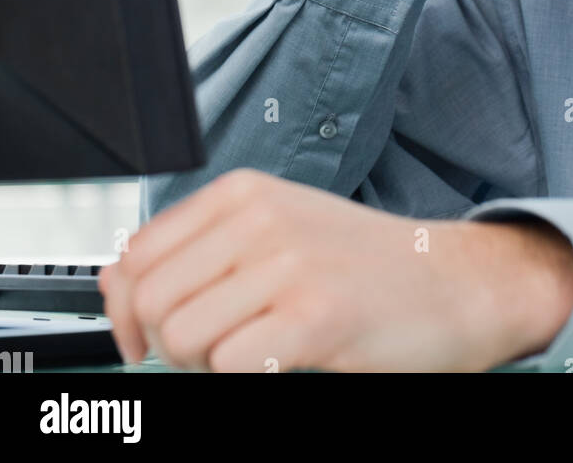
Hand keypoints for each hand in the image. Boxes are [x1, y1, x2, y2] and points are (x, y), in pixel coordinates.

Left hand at [98, 169, 572, 372]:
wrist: (455, 284)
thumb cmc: (363, 266)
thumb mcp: (273, 235)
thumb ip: (198, 252)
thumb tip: (117, 287)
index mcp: (244, 192)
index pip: (135, 254)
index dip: (127, 312)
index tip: (145, 341)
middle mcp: (261, 217)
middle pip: (151, 303)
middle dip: (172, 346)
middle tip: (222, 350)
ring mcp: (290, 263)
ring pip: (184, 339)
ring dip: (212, 366)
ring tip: (262, 350)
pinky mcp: (317, 314)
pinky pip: (232, 367)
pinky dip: (249, 379)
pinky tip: (287, 361)